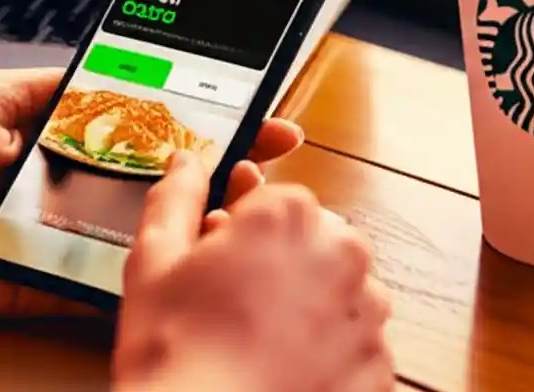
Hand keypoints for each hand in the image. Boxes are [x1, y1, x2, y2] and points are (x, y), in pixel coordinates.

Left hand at [0, 69, 304, 318]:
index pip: (148, 129)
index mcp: (61, 142)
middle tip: (265, 157)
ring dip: (197, 219)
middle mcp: (71, 191)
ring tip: (241, 198)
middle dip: (219, 168)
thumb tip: (114, 61)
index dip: (202, 121)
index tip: (253, 110)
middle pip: (159, 183)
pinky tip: (194, 254)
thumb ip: (55, 84)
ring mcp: (65, 242)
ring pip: (144, 234)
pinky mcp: (48, 288)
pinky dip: (146, 275)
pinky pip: (104, 287)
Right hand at [113, 152, 395, 391]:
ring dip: (310, 309)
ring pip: (340, 294)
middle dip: (283, 266)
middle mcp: (342, 253)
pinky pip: (356, 348)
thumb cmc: (174, 349)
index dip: (245, 232)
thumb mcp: (155, 261)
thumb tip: (185, 162)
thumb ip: (176, 198)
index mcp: (290, 215)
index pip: (278, 203)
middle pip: (315, 244)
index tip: (222, 260)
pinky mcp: (379, 367)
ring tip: (260, 344)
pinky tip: (286, 371)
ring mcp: (367, 314)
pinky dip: (330, 357)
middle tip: (235, 305)